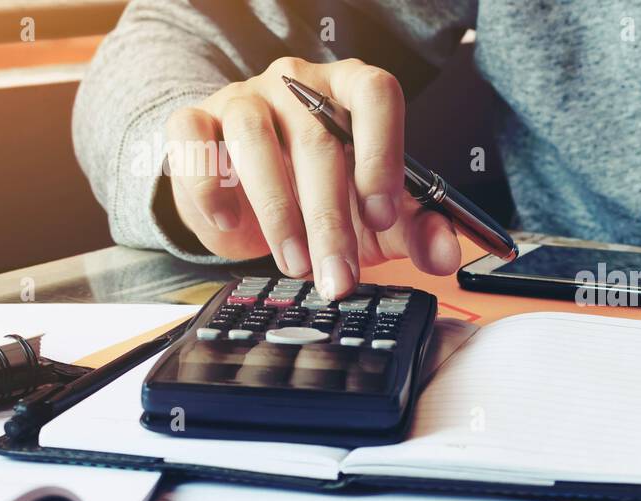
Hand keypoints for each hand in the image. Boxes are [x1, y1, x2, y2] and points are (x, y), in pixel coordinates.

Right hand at [163, 57, 461, 298]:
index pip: (375, 93)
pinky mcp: (195, 120)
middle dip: (331, 221)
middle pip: (318, 139)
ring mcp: (244, 97)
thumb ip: (419, 231)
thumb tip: (447, 255)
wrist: (249, 195)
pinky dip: (209, 186)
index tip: (381, 215)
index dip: (381, 153)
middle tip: (339, 277)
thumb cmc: (324, 195)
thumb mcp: (378, 220)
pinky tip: (230, 221)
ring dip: (278, 214)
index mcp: (352, 91)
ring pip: (256, 141)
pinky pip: (193, 139)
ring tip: (296, 265)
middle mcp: (298, 84)